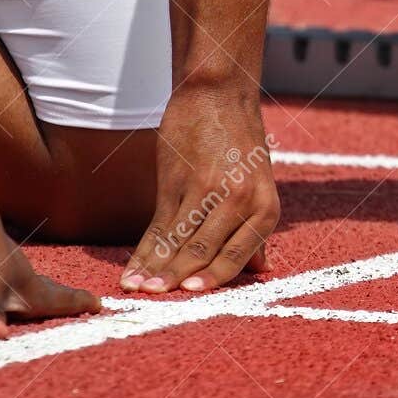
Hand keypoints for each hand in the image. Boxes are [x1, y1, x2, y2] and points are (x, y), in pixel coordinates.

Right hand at [122, 80, 279, 293]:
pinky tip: (132, 267)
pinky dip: (144, 248)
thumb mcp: (262, 186)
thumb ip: (256, 229)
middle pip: (203, 251)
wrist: (218, 96)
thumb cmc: (241, 145)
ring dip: (155, 269)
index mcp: (265, 208)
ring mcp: (204, 191)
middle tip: (155, 301)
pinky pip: (158, 223)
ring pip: (177, 240)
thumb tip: (263, 269)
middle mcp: (238, 202)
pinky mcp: (176, 181)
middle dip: (176, 280)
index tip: (190, 298)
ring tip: (138, 291)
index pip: (236, 255)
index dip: (212, 279)